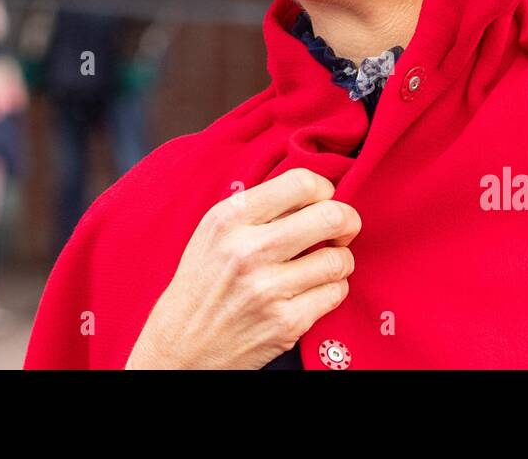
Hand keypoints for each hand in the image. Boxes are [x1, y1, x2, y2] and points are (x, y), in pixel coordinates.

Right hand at [125, 167, 359, 368]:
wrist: (181, 345)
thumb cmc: (202, 283)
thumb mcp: (214, 232)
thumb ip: (258, 208)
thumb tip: (314, 191)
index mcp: (229, 219)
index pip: (300, 183)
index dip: (324, 189)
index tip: (323, 200)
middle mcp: (248, 250)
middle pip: (330, 217)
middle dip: (347, 221)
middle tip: (343, 228)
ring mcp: (268, 289)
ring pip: (339, 259)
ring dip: (339, 260)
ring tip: (323, 263)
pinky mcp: (285, 323)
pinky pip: (335, 293)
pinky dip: (332, 289)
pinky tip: (312, 290)